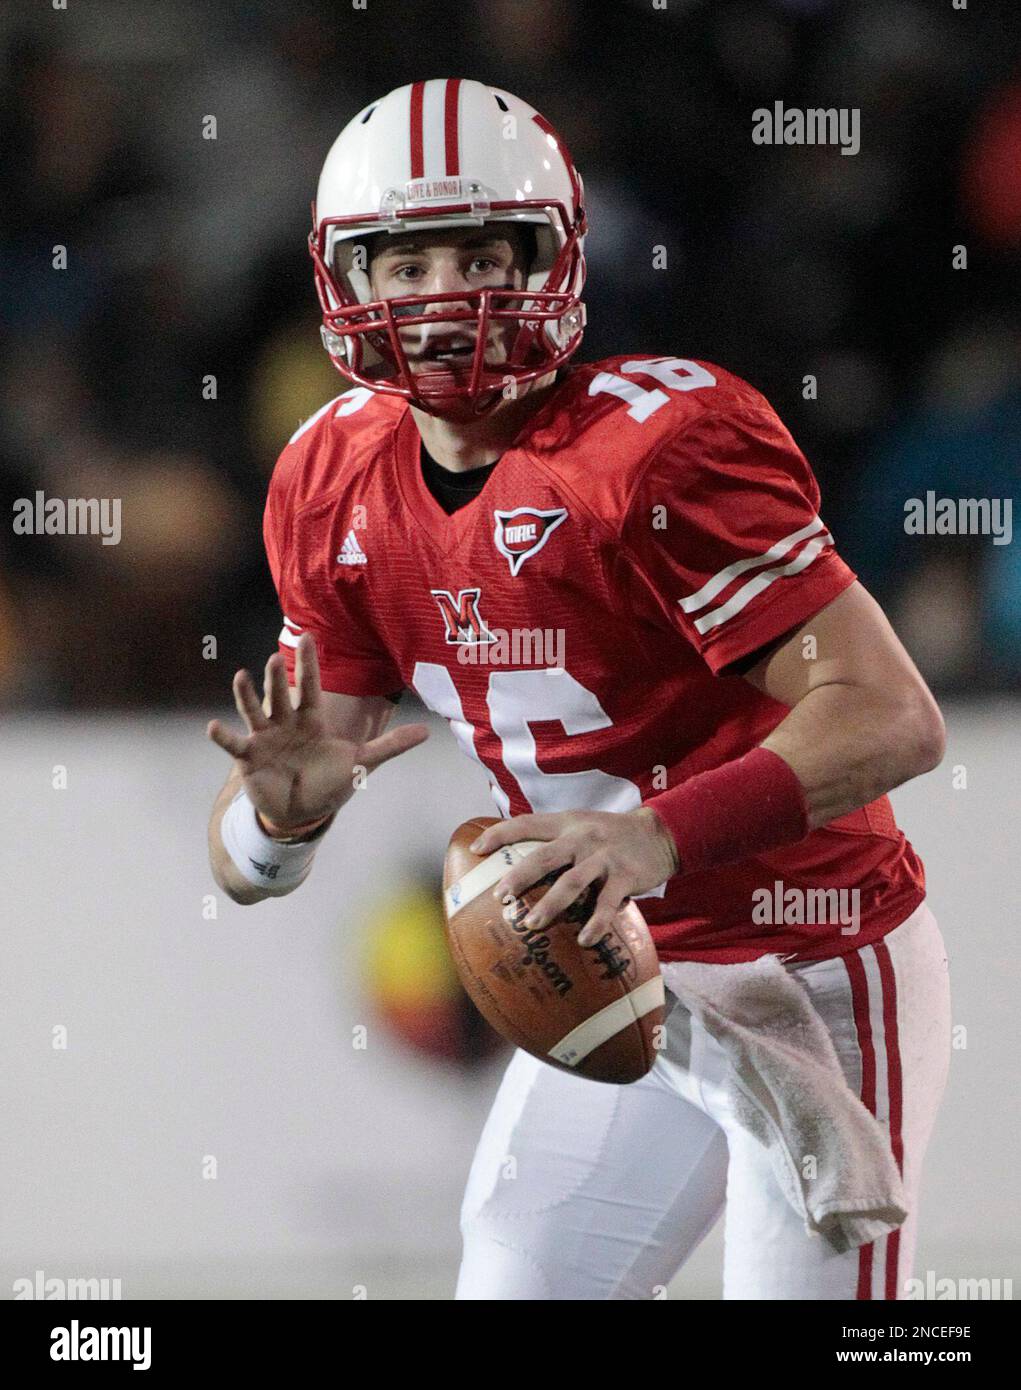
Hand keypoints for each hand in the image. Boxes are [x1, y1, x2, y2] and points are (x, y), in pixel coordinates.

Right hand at [207, 634, 426, 833]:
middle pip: (282, 695)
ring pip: (255, 711)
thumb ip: (390, 746)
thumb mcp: (361, 763)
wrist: (302, 812)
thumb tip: (427, 733)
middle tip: (276, 656)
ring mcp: (265, 738)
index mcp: (312, 720)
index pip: (310, 687)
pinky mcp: (249, 758)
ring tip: (240, 676)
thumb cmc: (329, 782)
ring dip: (247, 695)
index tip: (310, 637)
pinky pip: (234, 745)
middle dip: (279, 678)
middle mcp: (286, 723)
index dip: (310, 665)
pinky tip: (213, 726)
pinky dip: (223, 736)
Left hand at [471, 808, 679, 946]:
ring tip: (532, 924)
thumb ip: (557, 840)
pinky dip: (595, 923)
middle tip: (500, 896)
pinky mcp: (625, 876)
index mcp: (567, 824)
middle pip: (544, 857)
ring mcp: (604, 857)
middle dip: (519, 877)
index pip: (527, 824)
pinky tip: (585, 940)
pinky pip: (606, 903)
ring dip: (550, 905)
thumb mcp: (582, 824)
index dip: (500, 834)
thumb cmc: (613, 834)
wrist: (661, 833)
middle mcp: (582, 837)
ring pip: (571, 882)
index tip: (475, 848)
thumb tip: (521, 865)